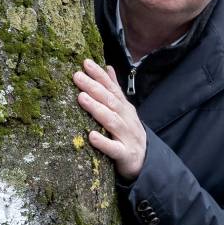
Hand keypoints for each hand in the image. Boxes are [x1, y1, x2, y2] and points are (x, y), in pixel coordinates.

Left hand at [73, 59, 145, 180]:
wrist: (146, 161)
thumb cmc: (129, 132)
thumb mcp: (124, 109)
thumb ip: (115, 89)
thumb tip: (107, 67)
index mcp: (124, 108)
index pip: (112, 88)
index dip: (100, 75)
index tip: (85, 63)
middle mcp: (126, 119)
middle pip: (109, 101)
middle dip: (94, 87)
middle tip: (77, 76)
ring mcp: (127, 137)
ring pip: (111, 121)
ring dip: (96, 108)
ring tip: (81, 98)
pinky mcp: (125, 155)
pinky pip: (114, 149)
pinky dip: (103, 142)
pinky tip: (91, 136)